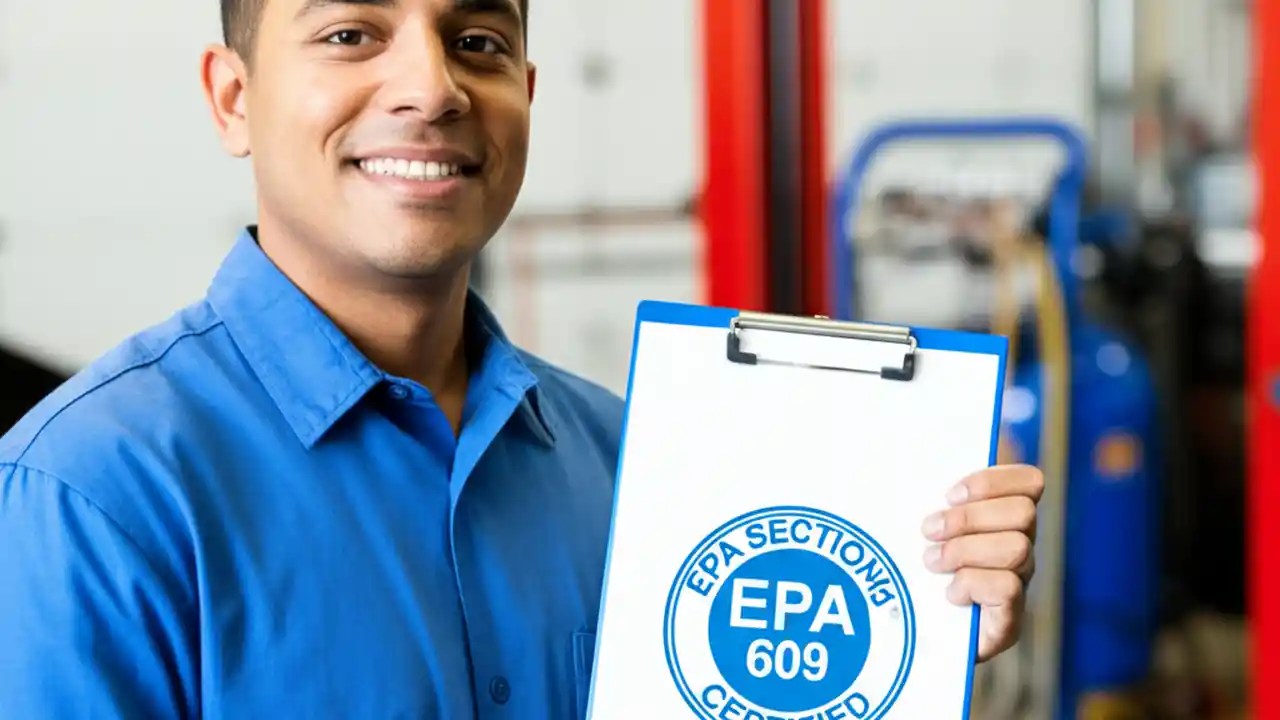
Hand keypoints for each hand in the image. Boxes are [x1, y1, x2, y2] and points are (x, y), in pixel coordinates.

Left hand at [920, 464, 1043, 661]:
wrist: (907, 633)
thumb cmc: (905, 566)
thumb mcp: (908, 522)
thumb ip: (917, 492)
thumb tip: (896, 451)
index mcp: (1002, 516)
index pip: (1030, 482)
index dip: (992, 481)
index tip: (949, 494)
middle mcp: (1019, 546)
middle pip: (1023, 513)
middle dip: (969, 518)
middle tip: (928, 531)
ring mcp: (1018, 583)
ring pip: (1017, 547)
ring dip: (965, 550)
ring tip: (932, 562)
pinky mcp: (1009, 620)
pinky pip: (1007, 587)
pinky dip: (972, 585)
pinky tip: (949, 593)